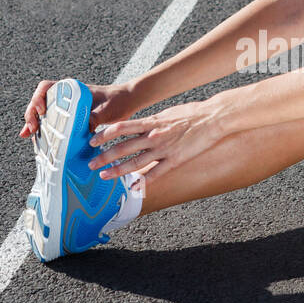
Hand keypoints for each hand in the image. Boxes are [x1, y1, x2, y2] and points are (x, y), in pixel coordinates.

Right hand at [19, 80, 137, 137]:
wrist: (128, 101)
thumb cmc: (118, 101)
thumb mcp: (105, 111)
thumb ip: (93, 119)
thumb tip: (80, 132)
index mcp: (71, 89)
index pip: (46, 87)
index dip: (38, 98)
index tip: (41, 111)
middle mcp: (65, 95)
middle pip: (40, 100)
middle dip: (31, 114)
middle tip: (32, 129)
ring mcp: (66, 106)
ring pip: (44, 111)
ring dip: (34, 122)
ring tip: (28, 135)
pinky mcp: (70, 116)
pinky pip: (53, 121)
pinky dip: (44, 129)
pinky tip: (36, 138)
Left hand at [87, 99, 224, 185]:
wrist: (213, 118)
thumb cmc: (191, 114)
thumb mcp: (166, 114)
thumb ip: (150, 123)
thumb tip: (136, 128)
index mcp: (151, 122)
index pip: (121, 128)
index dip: (104, 135)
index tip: (92, 141)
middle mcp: (154, 136)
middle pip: (123, 148)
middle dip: (104, 157)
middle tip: (91, 164)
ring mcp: (164, 150)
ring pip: (135, 163)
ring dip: (117, 171)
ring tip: (104, 176)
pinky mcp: (175, 160)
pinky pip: (156, 174)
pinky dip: (143, 182)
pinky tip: (133, 188)